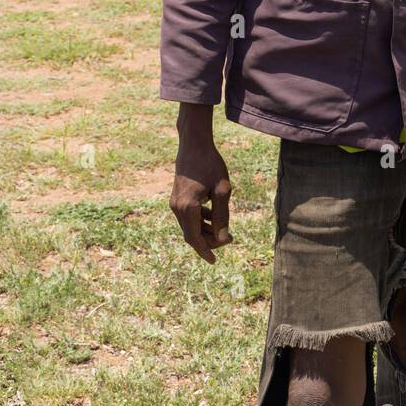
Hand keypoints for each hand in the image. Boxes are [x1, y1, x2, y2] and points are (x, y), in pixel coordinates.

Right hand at [170, 103, 232, 263]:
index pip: (194, 238)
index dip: (205, 251)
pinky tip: (214, 216)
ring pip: (190, 225)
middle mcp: (177, 207)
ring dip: (206, 230)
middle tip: (230, 238)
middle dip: (210, 240)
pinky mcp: (177, 197)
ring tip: (225, 229)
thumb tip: (223, 239)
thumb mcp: (222, 190)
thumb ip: (222, 216)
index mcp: (187, 208)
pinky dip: (200, 220)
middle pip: (192, 234)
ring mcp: (175, 202)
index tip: (214, 261)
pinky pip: (188, 216)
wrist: (193, 144)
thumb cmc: (210, 164)